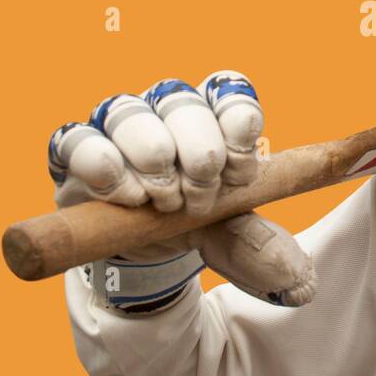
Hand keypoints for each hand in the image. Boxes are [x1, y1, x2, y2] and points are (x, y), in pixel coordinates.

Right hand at [47, 71, 314, 304]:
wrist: (141, 247)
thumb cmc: (193, 219)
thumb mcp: (229, 234)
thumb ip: (259, 246)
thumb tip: (300, 284)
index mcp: (212, 112)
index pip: (227, 91)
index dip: (237, 125)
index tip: (241, 170)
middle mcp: (165, 107)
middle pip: (183, 102)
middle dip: (198, 152)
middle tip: (199, 198)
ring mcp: (117, 124)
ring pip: (131, 116)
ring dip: (152, 160)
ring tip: (162, 200)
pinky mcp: (75, 149)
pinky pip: (78, 140)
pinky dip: (103, 164)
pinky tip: (123, 192)